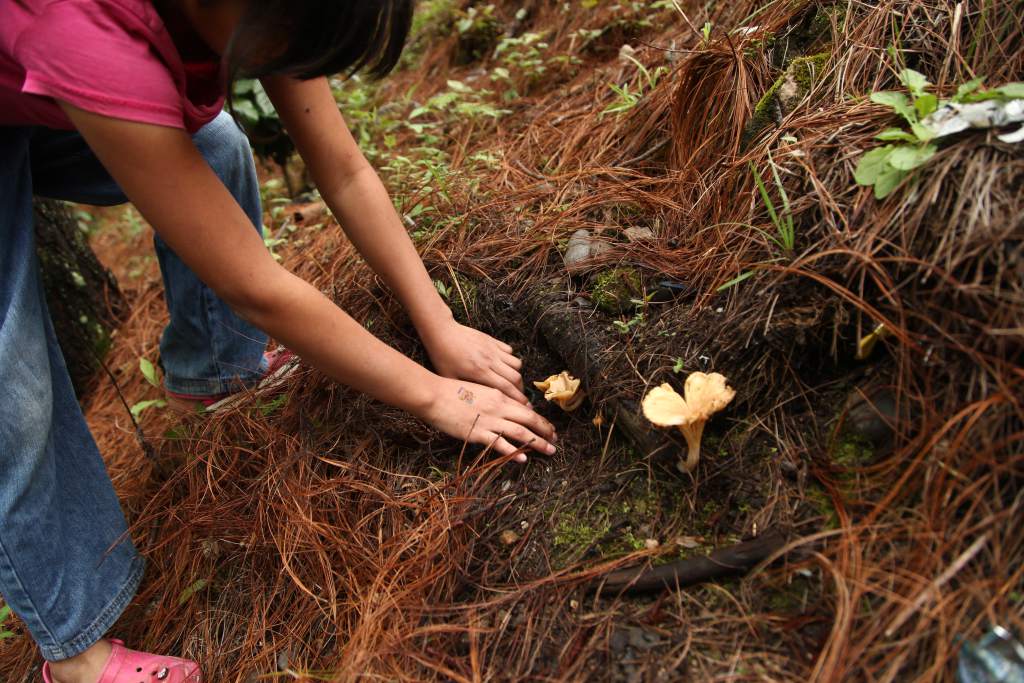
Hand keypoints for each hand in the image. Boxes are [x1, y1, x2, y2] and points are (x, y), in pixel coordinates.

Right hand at [419, 376, 556, 462]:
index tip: (548, 428)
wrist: (434, 395)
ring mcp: (489, 421)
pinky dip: (513, 451)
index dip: (540, 420)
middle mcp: (499, 407)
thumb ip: (494, 399)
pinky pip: (499, 443)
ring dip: (538, 442)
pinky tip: (523, 458)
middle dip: (545, 431)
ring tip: (549, 450)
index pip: (526, 409)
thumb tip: (507, 407)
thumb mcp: (479, 390)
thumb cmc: (453, 391)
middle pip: (530, 420)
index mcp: (499, 396)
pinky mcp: (478, 433)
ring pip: (521, 432)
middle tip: (556, 441)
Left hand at [422, 320, 527, 403]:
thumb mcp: (450, 378)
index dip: (518, 399)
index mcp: (480, 372)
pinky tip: (502, 365)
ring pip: (516, 364)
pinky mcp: (492, 340)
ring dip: (516, 374)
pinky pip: (509, 351)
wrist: (441, 332)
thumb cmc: (442, 357)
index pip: (506, 388)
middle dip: (521, 389)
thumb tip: (475, 404)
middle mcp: (490, 360)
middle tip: (518, 397)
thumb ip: (465, 391)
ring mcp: (493, 349)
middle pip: (516, 377)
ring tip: (511, 382)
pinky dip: (510, 360)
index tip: (524, 406)